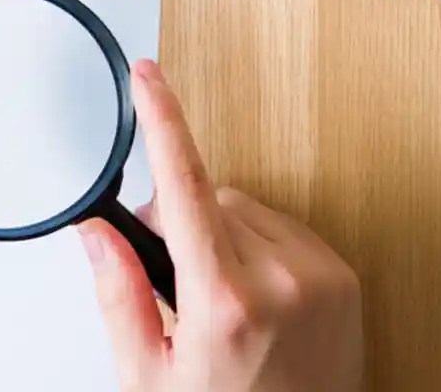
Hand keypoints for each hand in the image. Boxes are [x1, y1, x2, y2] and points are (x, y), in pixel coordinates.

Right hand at [77, 60, 361, 391]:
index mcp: (224, 301)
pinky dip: (261, 249)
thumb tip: (96, 235)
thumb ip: (117, 295)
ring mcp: (321, 278)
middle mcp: (283, 281)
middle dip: (180, 221)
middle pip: (211, 196)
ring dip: (223, 235)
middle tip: (173, 280)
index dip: (162, 120)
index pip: (184, 184)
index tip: (149, 77)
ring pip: (247, 210)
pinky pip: (285, 230)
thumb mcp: (148, 373)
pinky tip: (254, 297)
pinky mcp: (344, 279)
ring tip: (220, 299)